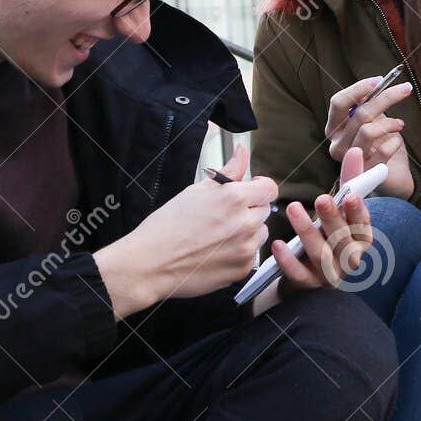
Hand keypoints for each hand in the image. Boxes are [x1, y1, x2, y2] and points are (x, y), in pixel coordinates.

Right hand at [93, 142, 276, 319]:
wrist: (151, 264)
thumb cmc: (167, 227)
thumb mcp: (196, 191)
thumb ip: (228, 171)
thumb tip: (241, 152)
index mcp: (234, 199)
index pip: (269, 188)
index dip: (259, 187)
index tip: (251, 190)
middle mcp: (245, 223)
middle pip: (264, 210)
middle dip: (249, 209)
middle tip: (223, 215)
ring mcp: (246, 248)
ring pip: (260, 233)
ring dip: (247, 231)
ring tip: (218, 235)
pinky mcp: (243, 268)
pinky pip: (251, 254)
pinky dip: (239, 252)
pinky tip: (216, 251)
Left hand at [271, 147, 374, 294]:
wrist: (308, 269)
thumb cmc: (329, 232)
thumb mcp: (339, 207)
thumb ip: (349, 179)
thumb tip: (355, 150)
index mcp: (360, 239)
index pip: (363, 226)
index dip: (358, 211)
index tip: (350, 195)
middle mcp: (349, 259)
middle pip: (343, 240)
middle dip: (332, 218)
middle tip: (321, 198)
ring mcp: (330, 274)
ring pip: (322, 256)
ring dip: (307, 232)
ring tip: (293, 208)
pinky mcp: (309, 284)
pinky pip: (300, 276)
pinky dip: (289, 261)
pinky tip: (277, 245)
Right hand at [326, 76, 413, 198]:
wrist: (392, 176)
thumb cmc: (381, 145)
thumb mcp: (374, 120)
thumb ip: (369, 105)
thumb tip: (379, 83)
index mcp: (334, 128)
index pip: (338, 102)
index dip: (359, 89)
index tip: (380, 80)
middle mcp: (337, 144)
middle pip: (358, 114)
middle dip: (385, 98)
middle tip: (405, 90)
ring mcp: (349, 161)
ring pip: (368, 131)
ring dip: (390, 123)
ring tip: (400, 123)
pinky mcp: (366, 173)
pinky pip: (381, 151)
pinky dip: (394, 142)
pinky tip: (397, 142)